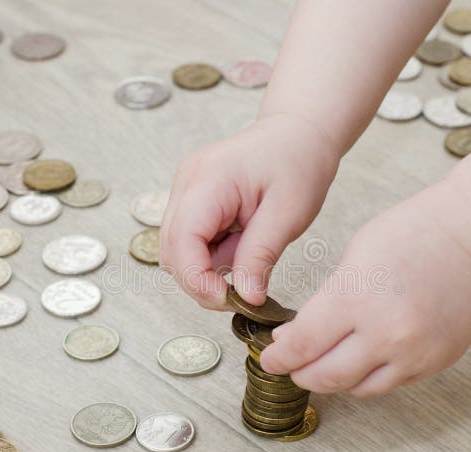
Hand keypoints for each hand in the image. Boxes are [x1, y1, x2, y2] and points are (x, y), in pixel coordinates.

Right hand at [160, 113, 340, 308]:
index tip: (229, 300)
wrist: (299, 133)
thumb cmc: (298, 162)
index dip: (198, 279)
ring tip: (248, 257)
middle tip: (243, 292)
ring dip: (207, 268)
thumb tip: (247, 298)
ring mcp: (185, 190)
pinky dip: (212, 256)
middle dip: (201, 280)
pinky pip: (190, 241)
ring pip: (177, 250)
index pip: (182, 241)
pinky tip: (240, 246)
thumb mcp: (288, 213)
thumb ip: (261, 256)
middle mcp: (186, 184)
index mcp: (207, 180)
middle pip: (171, 251)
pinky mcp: (192, 200)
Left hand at [260, 201, 470, 396]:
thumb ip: (324, 302)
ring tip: (322, 364)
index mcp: (355, 299)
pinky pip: (389, 384)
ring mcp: (414, 353)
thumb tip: (294, 336)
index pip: (301, 345)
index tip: (269, 358)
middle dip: (299, 373)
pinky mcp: (435, 363)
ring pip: (356, 388)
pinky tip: (358, 361)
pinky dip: (366, 377)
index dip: (278, 357)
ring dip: (332, 380)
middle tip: (290, 366)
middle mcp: (385, 334)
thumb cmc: (411, 234)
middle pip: (325, 376)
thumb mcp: (352, 258)